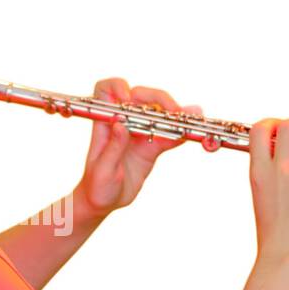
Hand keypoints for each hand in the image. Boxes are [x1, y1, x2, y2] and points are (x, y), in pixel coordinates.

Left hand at [74, 77, 198, 218]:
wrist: (103, 202)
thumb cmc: (96, 186)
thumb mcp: (103, 169)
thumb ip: (113, 147)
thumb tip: (121, 124)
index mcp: (105, 124)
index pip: (107, 91)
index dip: (118, 87)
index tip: (128, 98)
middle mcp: (123, 123)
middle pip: (141, 96)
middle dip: (159, 99)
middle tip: (174, 111)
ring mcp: (138, 133)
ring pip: (158, 113)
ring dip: (175, 114)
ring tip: (192, 118)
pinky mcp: (151, 146)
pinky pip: (168, 135)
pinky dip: (180, 133)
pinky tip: (190, 133)